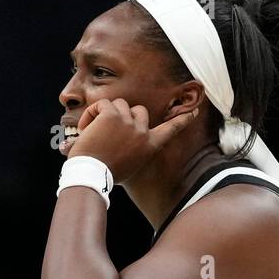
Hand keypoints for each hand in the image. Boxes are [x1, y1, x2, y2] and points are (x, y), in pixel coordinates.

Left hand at [67, 99, 197, 183]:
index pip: (171, 129)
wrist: (92, 175)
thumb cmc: (104, 174)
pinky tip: (85, 129)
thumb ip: (132, 150)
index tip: (193, 112)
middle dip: (124, 116)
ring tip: (93, 131)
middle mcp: (142, 132)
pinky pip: (102, 104)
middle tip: (108, 131)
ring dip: (106, 113)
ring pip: (120, 103)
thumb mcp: (128, 165)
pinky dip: (91, 113)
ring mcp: (128, 121)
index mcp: (149, 145)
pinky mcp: (112, 115)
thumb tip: (125, 141)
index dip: (182, 120)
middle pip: (139, 111)